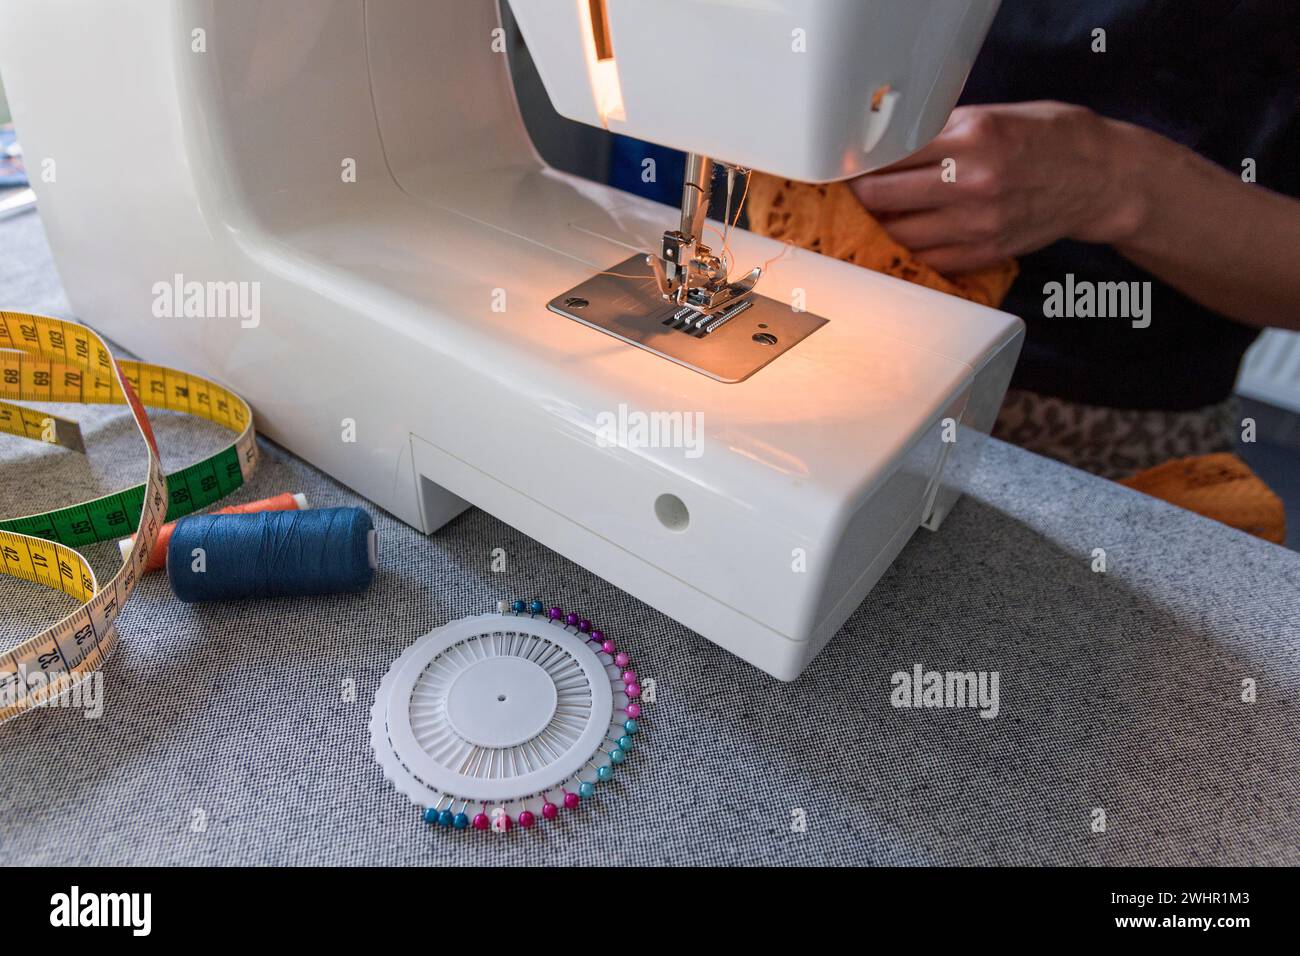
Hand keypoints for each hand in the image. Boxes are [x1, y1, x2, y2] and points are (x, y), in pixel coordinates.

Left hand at [850, 102, 1146, 272]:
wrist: (1100, 178)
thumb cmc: (1047, 139)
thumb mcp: (992, 116)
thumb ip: (940, 132)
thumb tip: (887, 147)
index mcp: (972, 139)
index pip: (892, 156)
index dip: (863, 164)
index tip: (849, 166)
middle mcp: (972, 183)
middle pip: (884, 198)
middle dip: (862, 196)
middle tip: (855, 194)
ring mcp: (979, 224)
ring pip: (900, 235)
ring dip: (880, 228)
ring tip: (876, 218)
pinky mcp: (986, 252)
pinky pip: (928, 260)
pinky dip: (910, 251)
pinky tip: (904, 240)